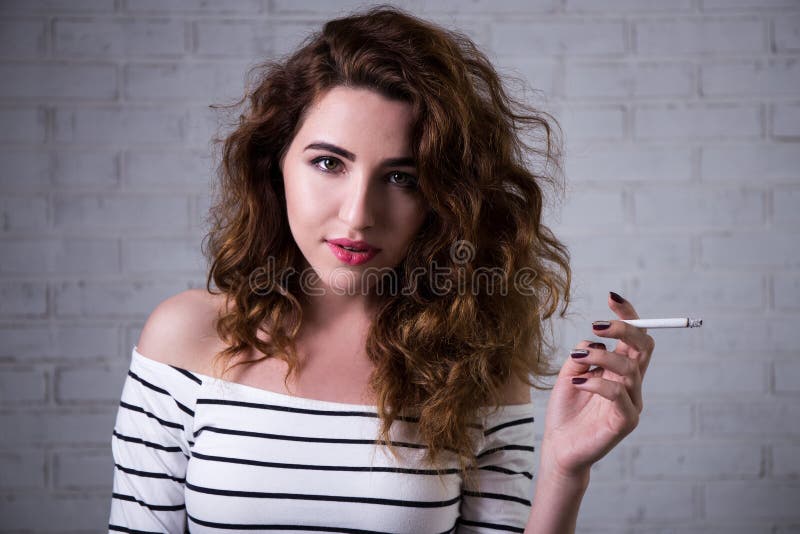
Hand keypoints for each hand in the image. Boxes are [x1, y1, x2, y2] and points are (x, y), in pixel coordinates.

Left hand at [538, 292, 654, 480]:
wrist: (560, 448)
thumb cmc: (566, 411)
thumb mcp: (569, 374)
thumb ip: (582, 355)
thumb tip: (593, 339)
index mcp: (619, 370)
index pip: (635, 337)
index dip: (629, 315)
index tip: (612, 297)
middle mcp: (630, 383)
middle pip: (643, 347)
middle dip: (624, 328)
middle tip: (597, 323)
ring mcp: (631, 402)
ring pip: (628, 368)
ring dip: (601, 356)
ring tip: (578, 358)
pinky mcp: (625, 421)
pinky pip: (618, 394)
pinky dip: (596, 383)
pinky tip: (577, 383)